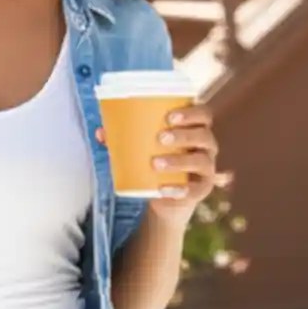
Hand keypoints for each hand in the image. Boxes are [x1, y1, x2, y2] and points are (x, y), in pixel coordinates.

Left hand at [95, 104, 217, 227]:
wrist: (166, 195)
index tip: (169, 116)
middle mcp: (206, 147)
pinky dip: (178, 189)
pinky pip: (194, 190)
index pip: (204, 114)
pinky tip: (163, 189)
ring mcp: (207, 169)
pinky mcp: (201, 190)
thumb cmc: (156, 159)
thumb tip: (100, 132)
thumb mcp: (143, 147)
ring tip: (155, 163)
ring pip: (200, 161)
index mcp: (196, 129)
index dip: (191, 113)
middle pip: (204, 136)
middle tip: (160, 138)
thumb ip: (123, 138)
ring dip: (179, 161)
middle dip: (184, 135)